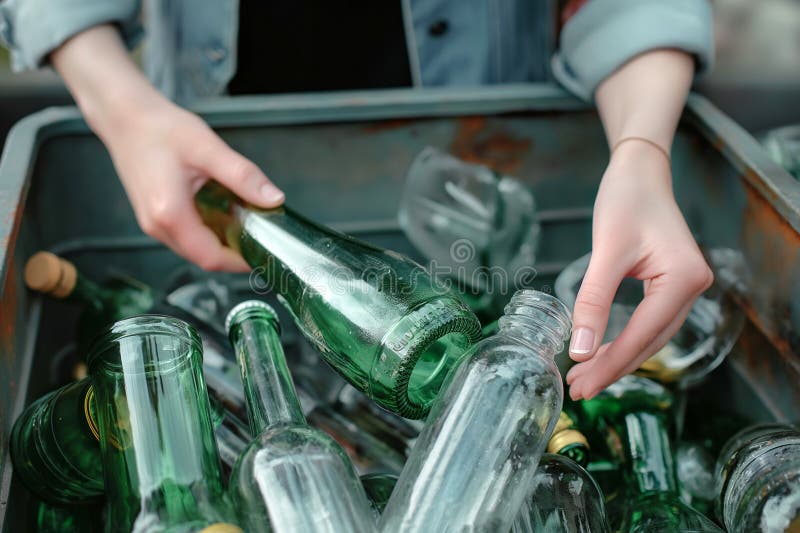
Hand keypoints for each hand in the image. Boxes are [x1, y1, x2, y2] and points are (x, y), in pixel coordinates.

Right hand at [50, 25, 283, 271]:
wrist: (125, 117)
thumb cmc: (161, 129)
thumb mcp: (209, 149)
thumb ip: (243, 176)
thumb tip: (275, 199)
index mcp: (170, 214)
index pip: (210, 257)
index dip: (240, 262)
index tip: (265, 254)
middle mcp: (157, 227)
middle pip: (202, 257)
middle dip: (234, 253)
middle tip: (262, 237)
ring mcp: (152, 224)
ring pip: (193, 249)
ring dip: (221, 243)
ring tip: (247, 225)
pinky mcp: (153, 217)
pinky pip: (185, 237)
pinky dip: (207, 233)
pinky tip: (223, 215)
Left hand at [565, 140, 712, 399]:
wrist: (639, 171)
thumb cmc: (626, 200)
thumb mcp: (606, 251)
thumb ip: (593, 301)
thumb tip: (578, 349)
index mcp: (684, 280)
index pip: (643, 334)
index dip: (610, 364)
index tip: (582, 385)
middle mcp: (693, 288)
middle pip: (649, 342)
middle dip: (612, 367)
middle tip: (578, 390)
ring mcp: (684, 288)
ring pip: (649, 337)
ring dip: (617, 358)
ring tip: (584, 376)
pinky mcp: (671, 285)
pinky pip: (648, 323)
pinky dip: (624, 340)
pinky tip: (600, 352)